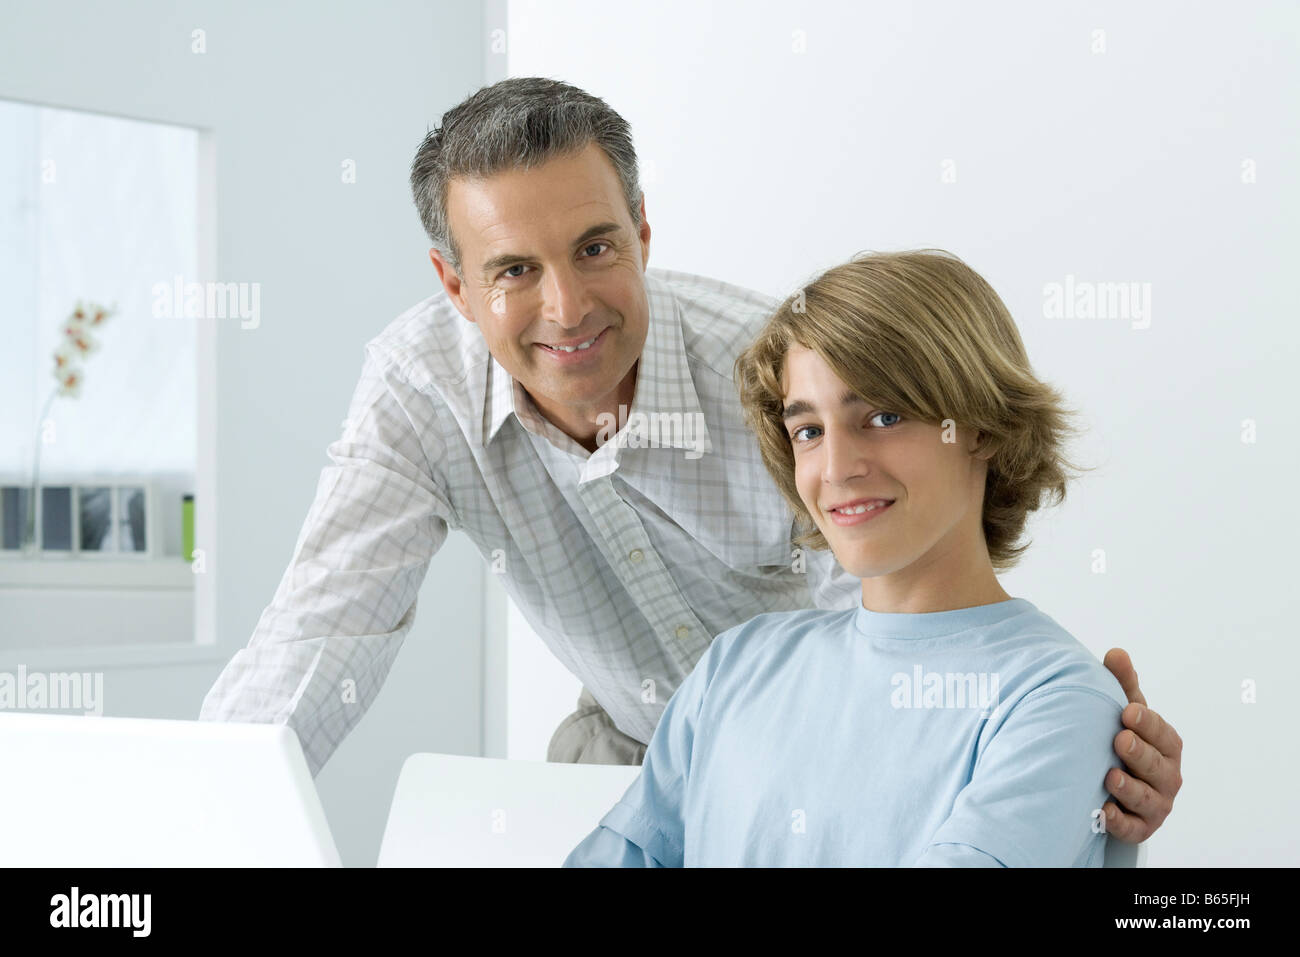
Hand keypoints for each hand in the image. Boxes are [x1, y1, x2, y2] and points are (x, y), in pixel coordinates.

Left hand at [1101, 648, 1182, 842]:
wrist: (1118, 784)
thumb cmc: (1126, 739)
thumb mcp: (1126, 712)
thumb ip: (1122, 685)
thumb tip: (1116, 653)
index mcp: (1167, 745)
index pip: (1163, 733)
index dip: (1148, 723)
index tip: (1128, 711)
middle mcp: (1167, 776)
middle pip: (1157, 766)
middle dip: (1140, 753)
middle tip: (1120, 739)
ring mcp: (1156, 804)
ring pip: (1146, 799)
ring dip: (1129, 788)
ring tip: (1109, 775)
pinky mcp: (1141, 828)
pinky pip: (1132, 828)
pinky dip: (1119, 821)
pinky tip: (1103, 811)